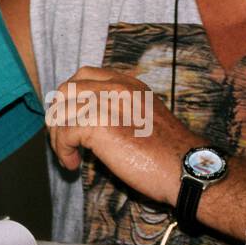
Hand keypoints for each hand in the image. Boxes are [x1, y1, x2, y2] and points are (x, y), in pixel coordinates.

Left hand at [46, 66, 202, 205]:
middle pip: (66, 91)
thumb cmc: (168, 152)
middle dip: (59, 116)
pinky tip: (73, 164)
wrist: (187, 169)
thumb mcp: (143, 116)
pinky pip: (64, 133)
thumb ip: (118, 108)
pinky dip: (62, 150)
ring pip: (61, 112)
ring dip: (58, 137)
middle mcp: (115, 87)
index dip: (70, 98)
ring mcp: (106, 102)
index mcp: (127, 83)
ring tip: (70, 155)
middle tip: (64, 139)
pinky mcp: (98, 124)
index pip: (83, 75)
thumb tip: (86, 118)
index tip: (71, 119)